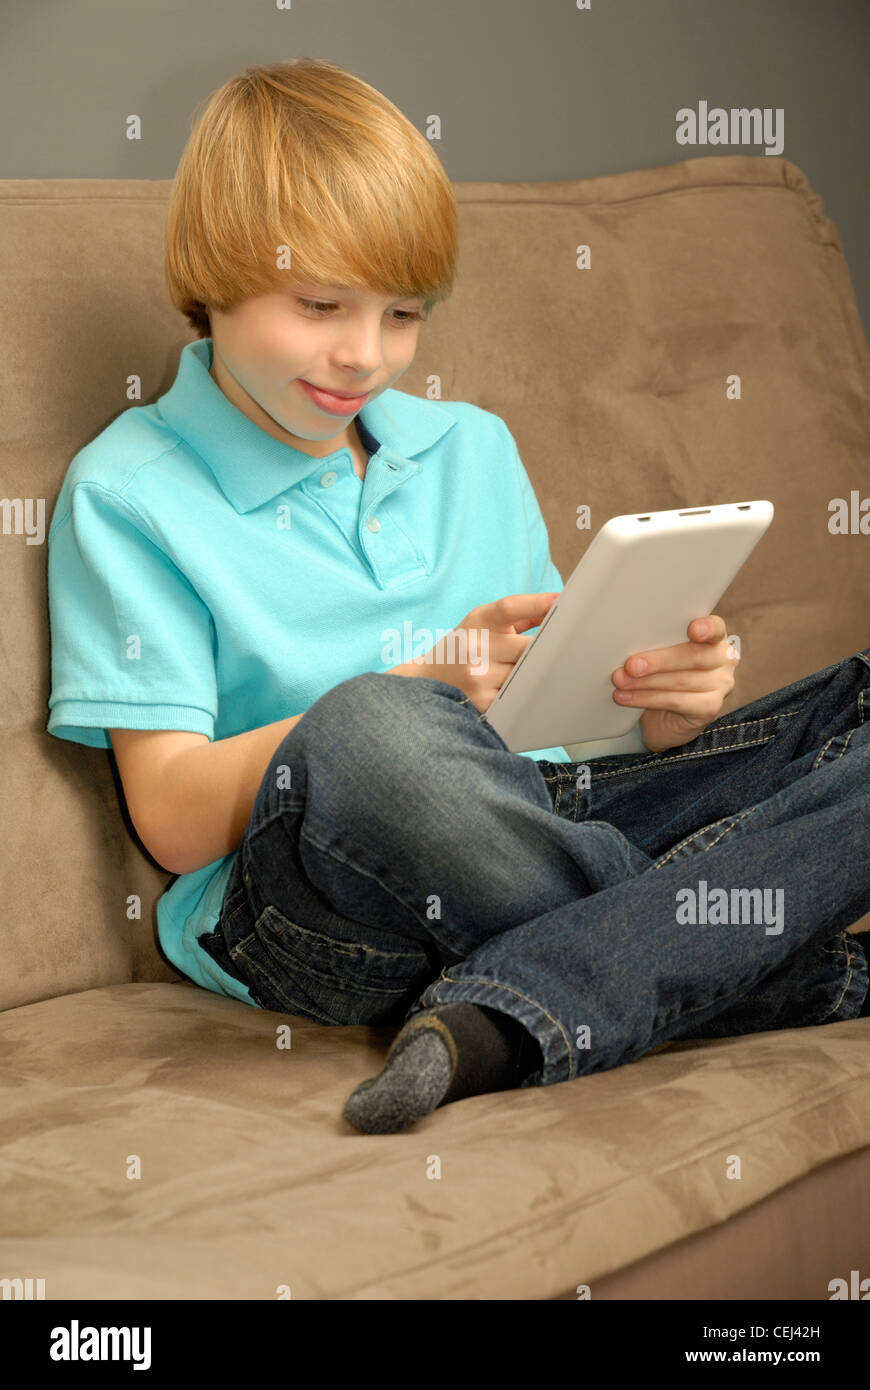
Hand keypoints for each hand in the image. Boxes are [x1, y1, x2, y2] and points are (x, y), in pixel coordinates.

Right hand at [404, 592, 559, 712]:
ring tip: (538, 671)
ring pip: (527, 674)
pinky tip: (527, 691)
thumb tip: (559, 607)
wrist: (428, 679)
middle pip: (528, 647)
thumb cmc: (464, 646)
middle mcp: (476, 647)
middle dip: (544, 649)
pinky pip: (519, 697)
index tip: (561, 600)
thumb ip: (521, 615)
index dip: (537, 603)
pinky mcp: (483, 702)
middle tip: (562, 650)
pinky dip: (527, 693)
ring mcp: (479, 677)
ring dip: (536, 673)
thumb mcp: (483, 621)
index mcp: (479, 622)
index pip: (509, 607)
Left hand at [611, 614, 739, 753]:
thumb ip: (655, 642)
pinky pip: (676, 701)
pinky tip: (626, 698)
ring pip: (681, 680)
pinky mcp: (710, 707)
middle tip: (630, 665)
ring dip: (645, 682)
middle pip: (693, 656)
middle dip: (658, 661)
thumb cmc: (661, 675)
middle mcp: (722, 659)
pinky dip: (647, 699)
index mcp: (713, 637)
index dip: (706, 628)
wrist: (666, 718)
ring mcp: (721, 684)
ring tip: (621, 681)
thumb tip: (625, 640)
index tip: (692, 630)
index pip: (716, 627)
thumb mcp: (660, 653)